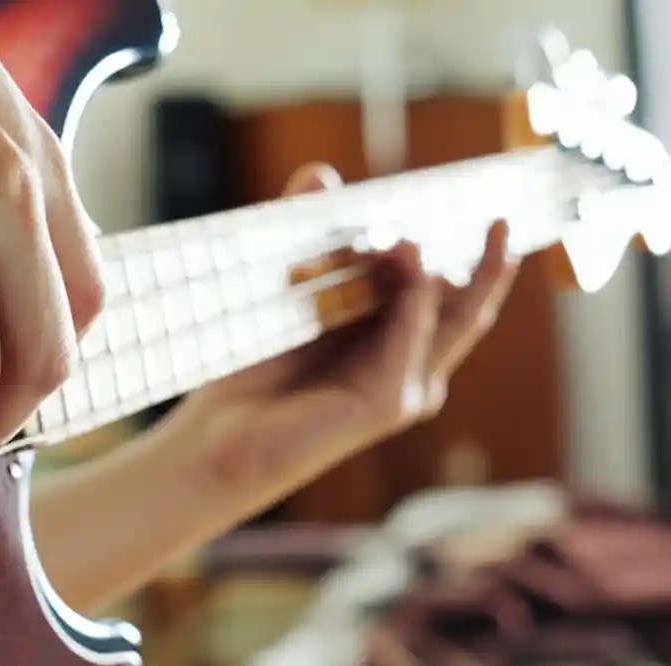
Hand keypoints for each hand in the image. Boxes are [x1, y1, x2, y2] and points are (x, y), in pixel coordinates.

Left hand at [177, 163, 519, 493]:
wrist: (221, 435)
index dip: (459, 250)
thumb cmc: (251, 367)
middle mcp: (406, 365)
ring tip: (439, 232)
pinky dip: (417, 307)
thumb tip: (321, 174)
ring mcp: (402, 388)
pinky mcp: (386, 405)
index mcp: (391, 340)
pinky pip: (412, 344)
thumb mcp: (286, 289)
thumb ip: (308, 234)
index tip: (475, 203)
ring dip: (443, 274)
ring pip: (448, 323)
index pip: (441, 289)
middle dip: (488, 265)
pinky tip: (417, 267)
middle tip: (501, 218)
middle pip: (465, 309)